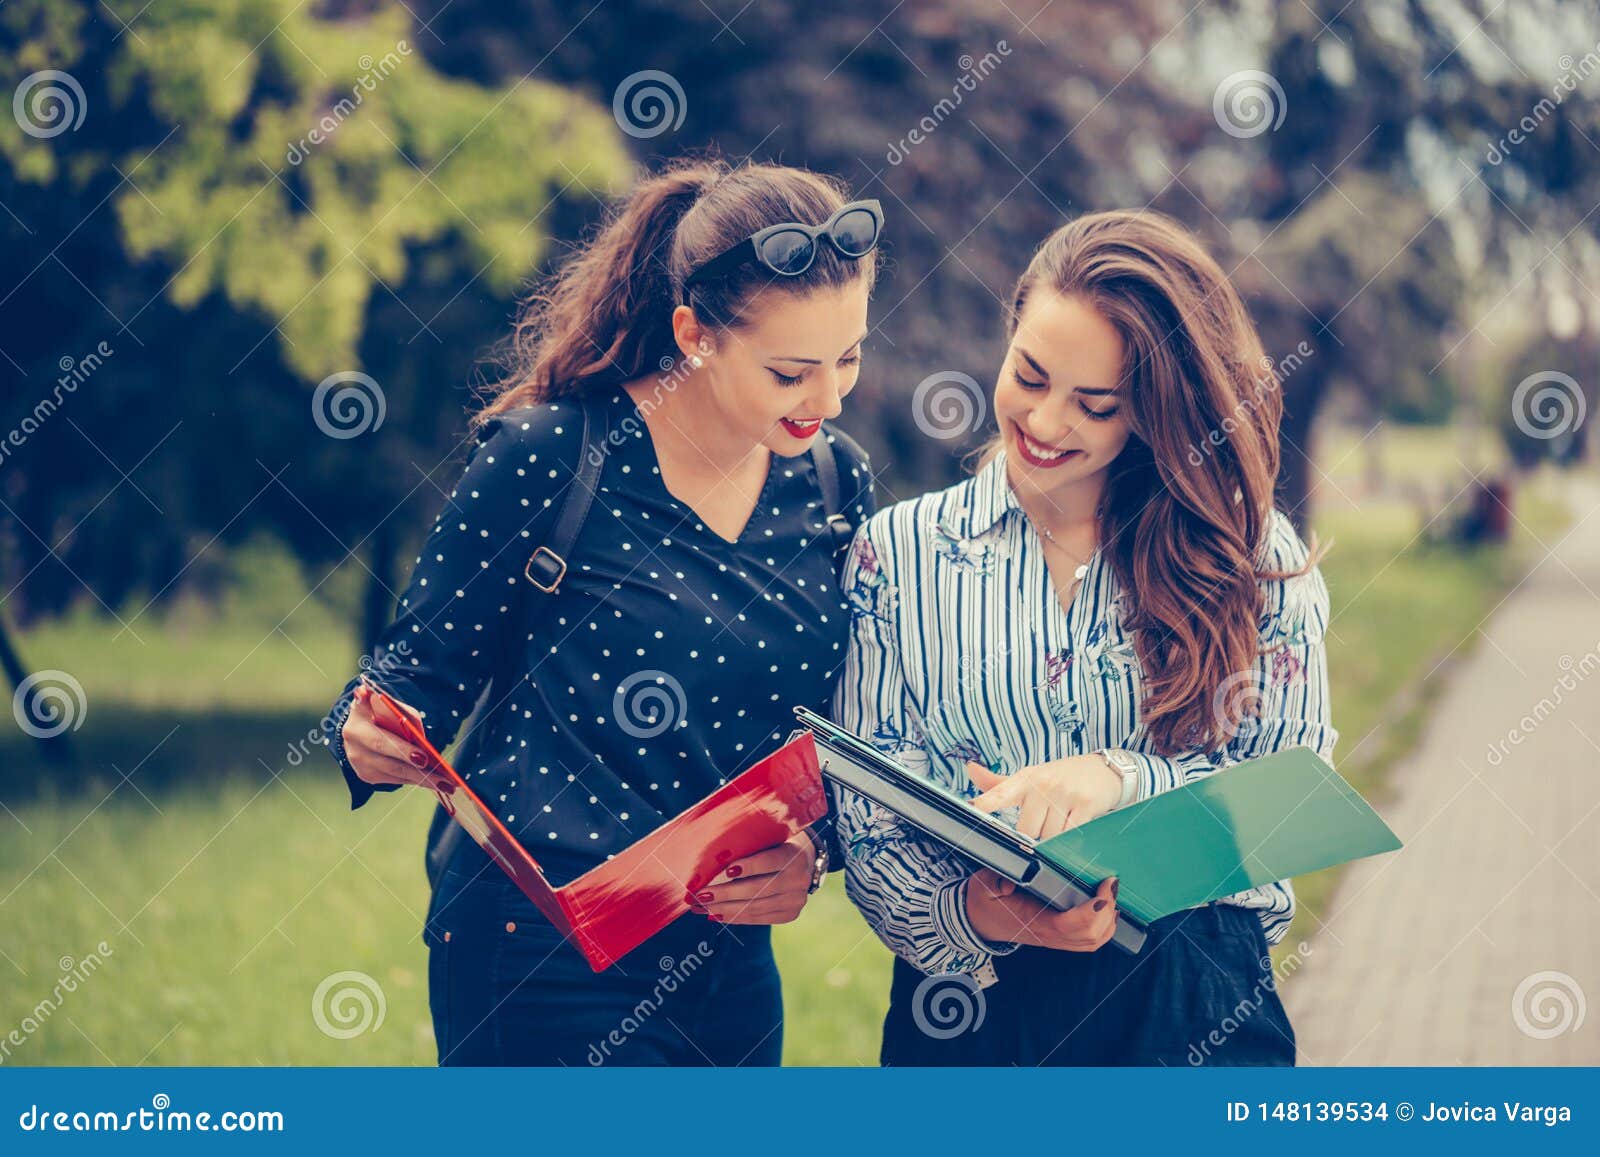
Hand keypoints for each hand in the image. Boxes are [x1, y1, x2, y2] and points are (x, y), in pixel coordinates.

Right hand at [340, 685, 452, 791]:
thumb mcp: (393, 707)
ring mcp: (358, 764)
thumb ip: (406, 717)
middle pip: (390, 764)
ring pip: (395, 775)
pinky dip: (413, 779)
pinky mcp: (366, 775)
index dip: (401, 751)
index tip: (424, 758)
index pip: (380, 741)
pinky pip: (394, 779)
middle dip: (418, 773)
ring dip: (422, 780)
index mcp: (357, 725)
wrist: (362, 722)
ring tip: (446, 785)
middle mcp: (354, 746)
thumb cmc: (382, 711)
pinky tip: (432, 781)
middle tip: (443, 781)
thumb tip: (420, 738)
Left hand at [688, 829, 817, 924]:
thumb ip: (749, 847)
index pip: (769, 862)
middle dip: (726, 894)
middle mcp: (799, 880)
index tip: (726, 870)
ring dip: (725, 909)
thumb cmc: (776, 844)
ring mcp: (796, 900)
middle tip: (701, 896)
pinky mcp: (790, 914)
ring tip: (702, 908)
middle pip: (758, 889)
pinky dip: (736, 917)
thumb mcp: (769, 838)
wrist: (807, 861)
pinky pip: (759, 919)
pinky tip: (717, 915)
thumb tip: (712, 859)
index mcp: (794, 855)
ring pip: (755, 907)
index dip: (749, 866)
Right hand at [964, 868, 1118, 951]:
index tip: (1105, 886)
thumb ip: (995, 881)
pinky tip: (1106, 910)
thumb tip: (1010, 883)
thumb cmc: (985, 902)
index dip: (1093, 909)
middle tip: (1111, 884)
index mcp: (1035, 923)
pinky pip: (1089, 942)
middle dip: (1108, 910)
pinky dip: (1104, 928)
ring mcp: (1055, 940)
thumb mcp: (983, 885)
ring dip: (1109, 921)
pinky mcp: (1059, 939)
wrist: (978, 921)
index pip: (1070, 924)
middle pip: (1090, 935)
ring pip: (1093, 942)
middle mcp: (1049, 936)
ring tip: (1112, 895)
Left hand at [965, 755, 1121, 839]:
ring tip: (1063, 818)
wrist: (1104, 770)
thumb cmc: (1062, 777)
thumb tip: (970, 769)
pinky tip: (1075, 823)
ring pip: (1049, 836)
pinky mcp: (1086, 804)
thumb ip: (999, 783)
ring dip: (1055, 836)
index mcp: (1025, 778)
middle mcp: (1043, 784)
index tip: (971, 808)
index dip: (985, 802)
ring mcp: (1064, 794)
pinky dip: (1070, 837)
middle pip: (1027, 830)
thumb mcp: (1031, 776)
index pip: (1000, 792)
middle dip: (1036, 833)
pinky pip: (1069, 835)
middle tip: (1047, 818)